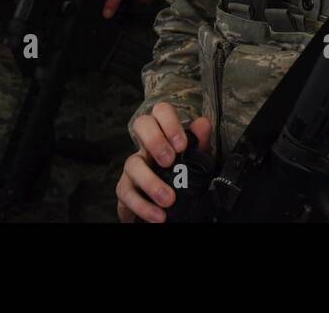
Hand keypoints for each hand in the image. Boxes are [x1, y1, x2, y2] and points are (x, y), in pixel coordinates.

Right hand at [117, 103, 212, 223]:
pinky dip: (142, 206)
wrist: (170, 207)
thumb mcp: (196, 158)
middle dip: (155, 141)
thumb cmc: (182, 175)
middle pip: (141, 124)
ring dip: (150, 182)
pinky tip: (157, 216)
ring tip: (168, 199)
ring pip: (132, 163)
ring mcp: (134, 166)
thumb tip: (203, 123)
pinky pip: (126, 193)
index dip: (169, 122)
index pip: (161, 111)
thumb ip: (200, 141)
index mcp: (165, 134)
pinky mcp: (125, 190)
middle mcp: (146, 146)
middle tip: (170, 161)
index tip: (182, 145)